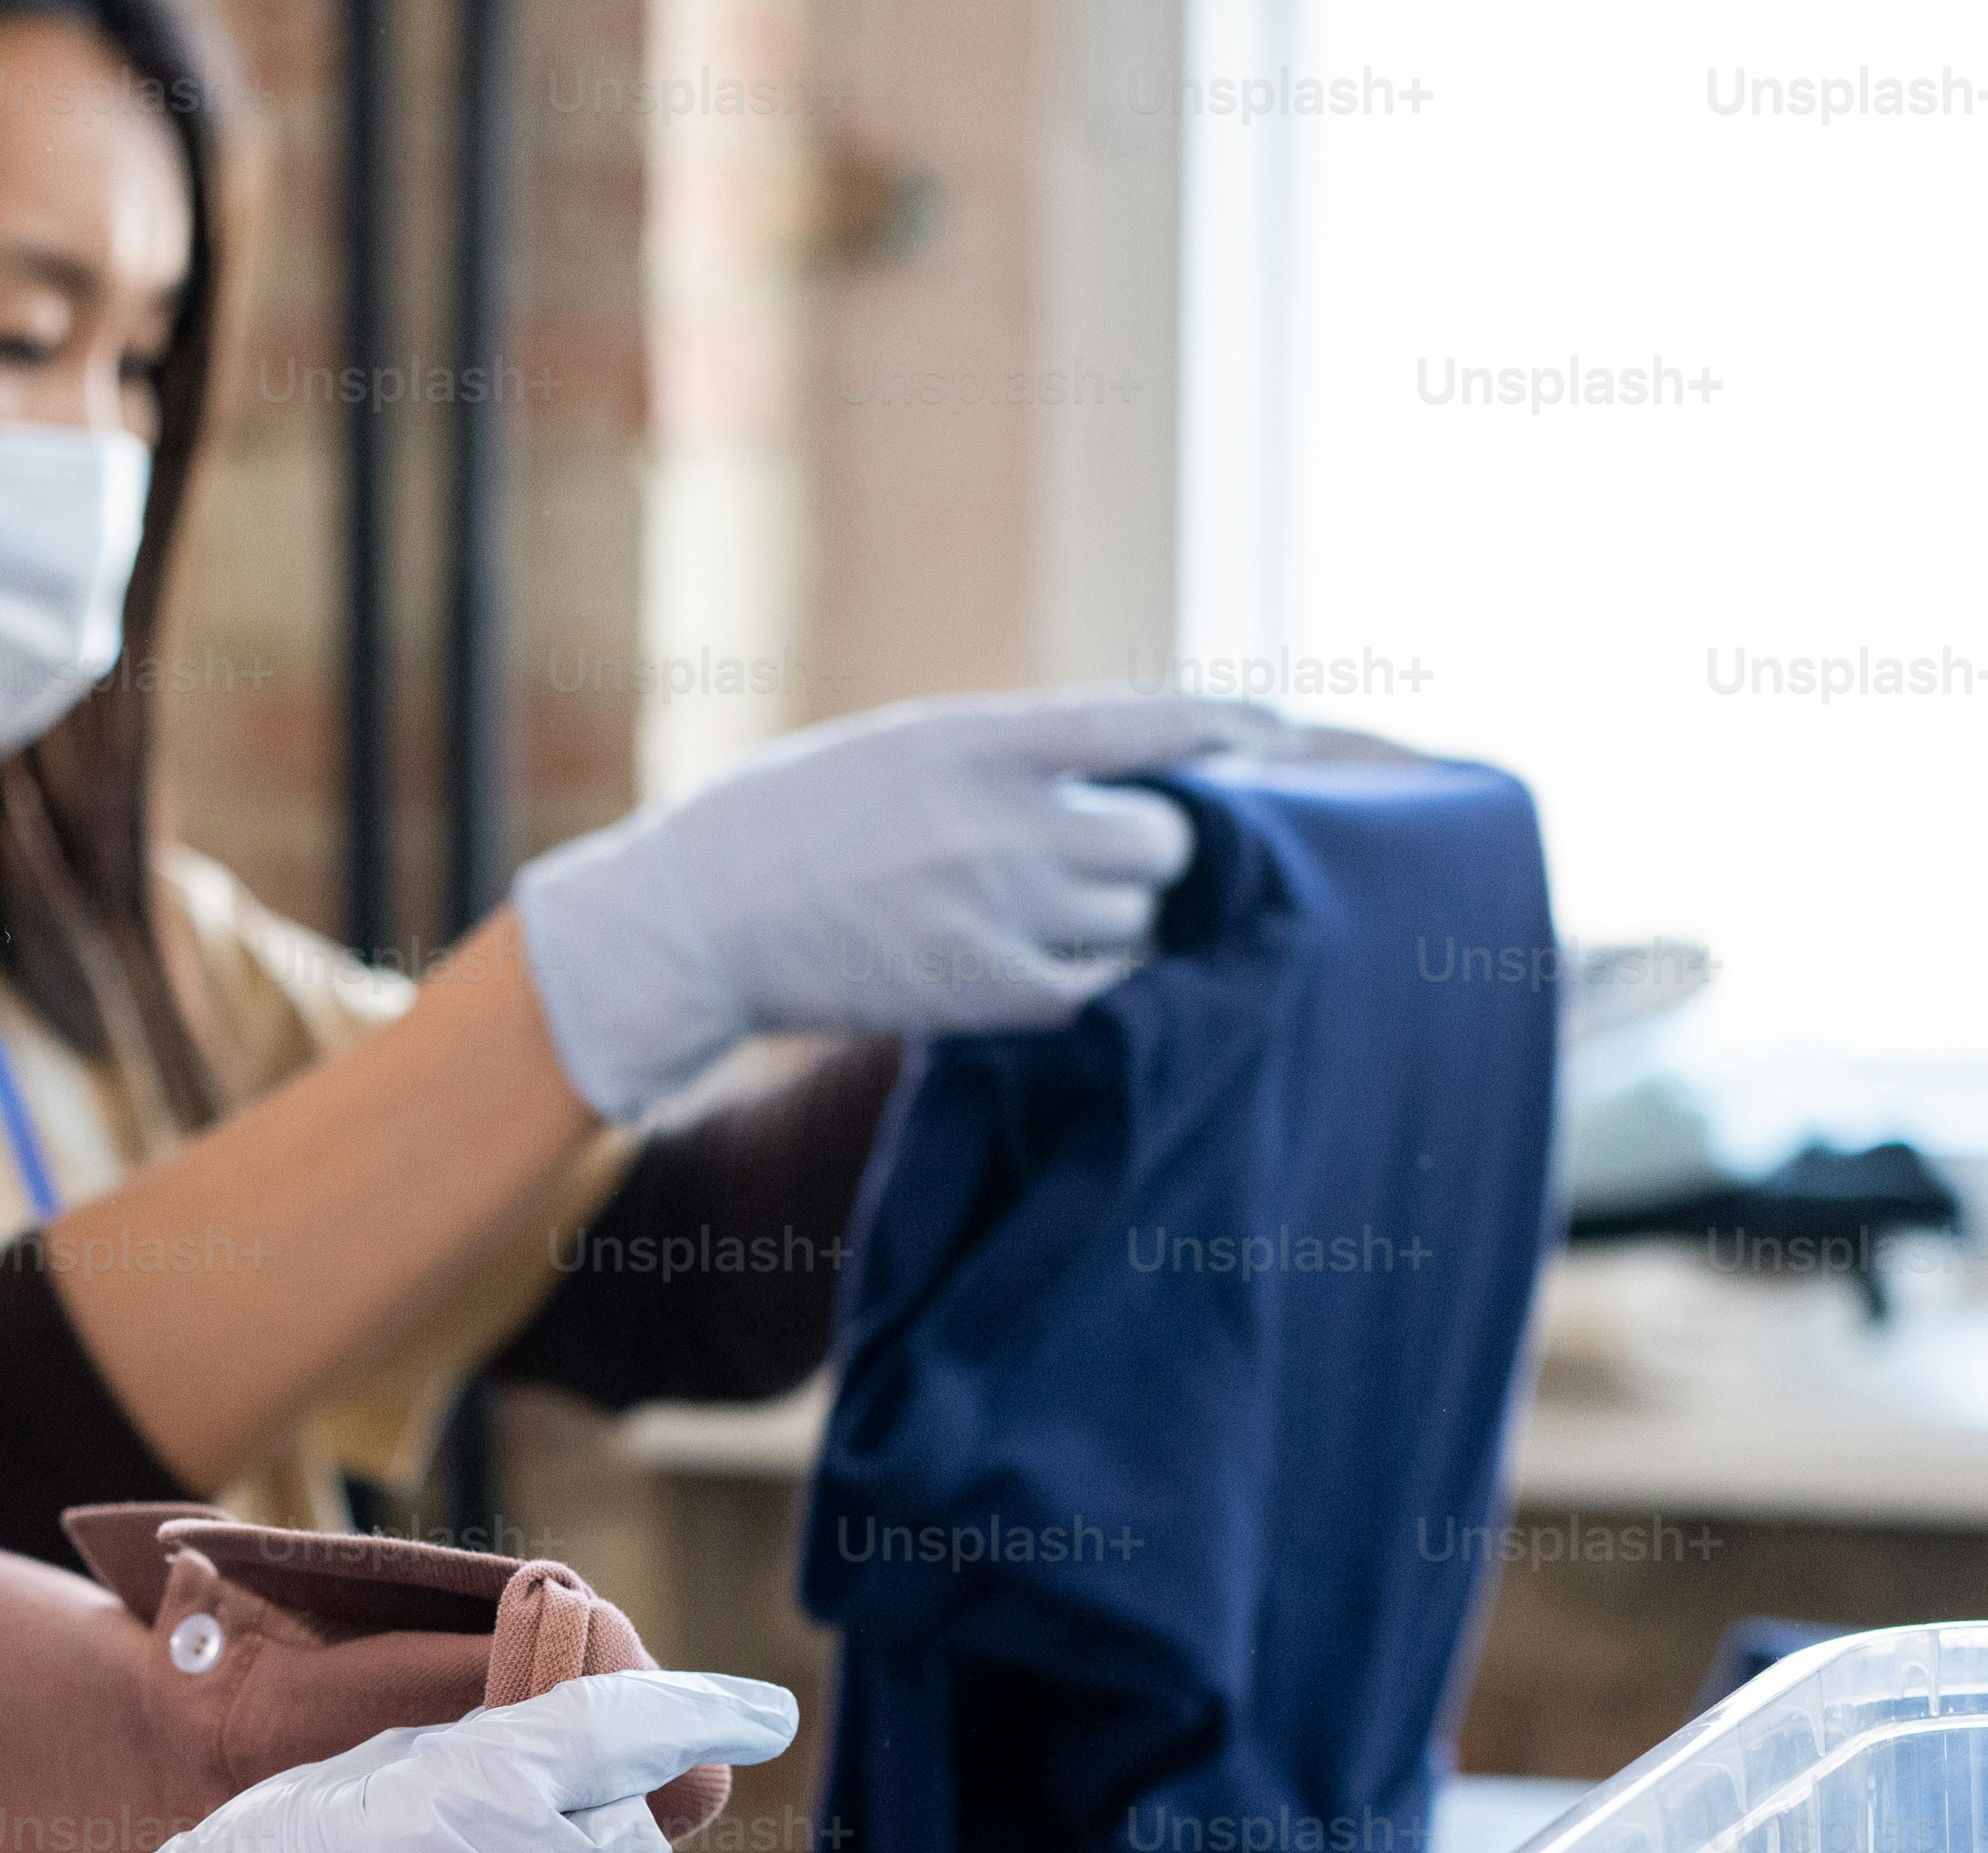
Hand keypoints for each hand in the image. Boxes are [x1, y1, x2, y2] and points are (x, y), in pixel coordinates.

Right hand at [510, 686, 1292, 1121]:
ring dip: (1117, 918)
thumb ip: (1020, 755)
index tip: (1284, 736)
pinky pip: (1099, 989)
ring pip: (1139, 918)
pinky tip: (1032, 966)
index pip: (1151, 722)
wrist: (703, 918)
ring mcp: (1005, 912)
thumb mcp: (911, 747)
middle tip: (1091, 856)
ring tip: (1037, 912)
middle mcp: (1010, 821)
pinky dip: (1089, 980)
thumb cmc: (802, 821)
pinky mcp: (993, 995)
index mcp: (986, 738)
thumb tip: (1137, 777)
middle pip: (1164, 839)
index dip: (1233, 728)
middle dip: (1147, 849)